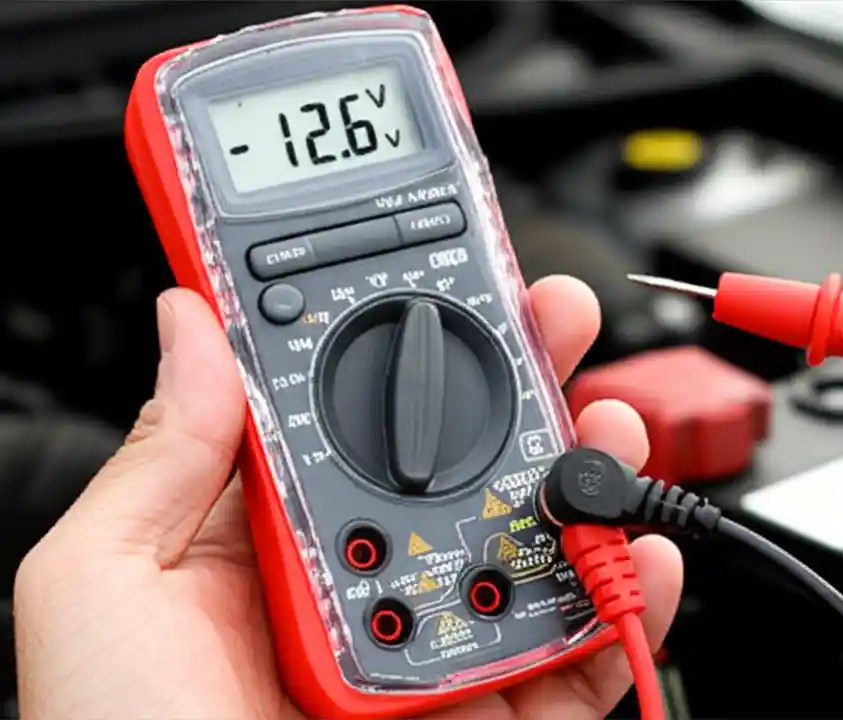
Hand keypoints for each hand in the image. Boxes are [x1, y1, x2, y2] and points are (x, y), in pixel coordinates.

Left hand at [14, 276, 682, 718]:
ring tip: (601, 424)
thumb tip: (187, 325)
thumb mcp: (98, 588)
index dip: (397, 333)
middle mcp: (366, 584)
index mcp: (271, 541)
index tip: (443, 269)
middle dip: (521, 380)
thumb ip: (158, 459)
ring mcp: (440, 651)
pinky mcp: (503, 717)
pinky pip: (587, 650)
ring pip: (538, 542)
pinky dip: (632, 597)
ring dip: (586, 471)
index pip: (350, 412)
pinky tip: (635, 548)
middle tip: (553, 320)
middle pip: (464, 462)